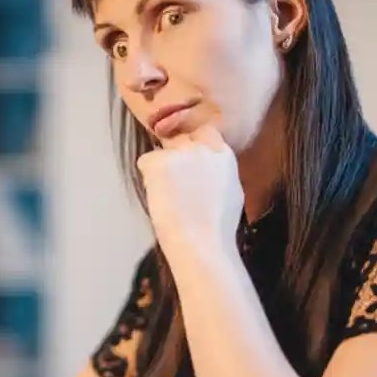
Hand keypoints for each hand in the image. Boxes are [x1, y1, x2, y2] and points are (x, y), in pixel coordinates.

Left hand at [136, 124, 243, 255]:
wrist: (201, 243)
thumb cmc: (216, 228)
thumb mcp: (231, 190)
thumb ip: (218, 171)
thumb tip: (208, 167)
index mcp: (223, 154)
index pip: (204, 133)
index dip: (192, 148)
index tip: (187, 164)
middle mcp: (203, 148)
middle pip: (181, 140)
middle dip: (175, 158)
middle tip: (173, 183)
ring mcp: (180, 154)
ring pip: (162, 151)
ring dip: (161, 169)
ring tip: (169, 196)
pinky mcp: (159, 163)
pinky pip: (145, 161)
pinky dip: (147, 177)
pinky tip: (159, 196)